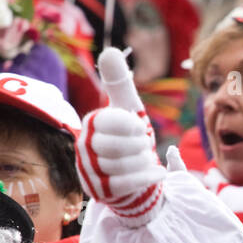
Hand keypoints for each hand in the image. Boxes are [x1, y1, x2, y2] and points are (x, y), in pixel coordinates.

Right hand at [78, 48, 166, 226]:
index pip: (107, 121)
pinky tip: (158, 173)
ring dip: (141, 162)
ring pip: (118, 166)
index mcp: (90, 124)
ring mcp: (88, 171)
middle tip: (145, 146)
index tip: (140, 128)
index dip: (130, 125)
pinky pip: (123, 184)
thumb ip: (119, 83)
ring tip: (146, 159)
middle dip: (138, 146)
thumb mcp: (128, 108)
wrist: (135, 174)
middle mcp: (83, 147)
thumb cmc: (130, 138)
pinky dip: (145, 178)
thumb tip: (109, 51)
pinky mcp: (99, 191)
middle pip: (112, 146)